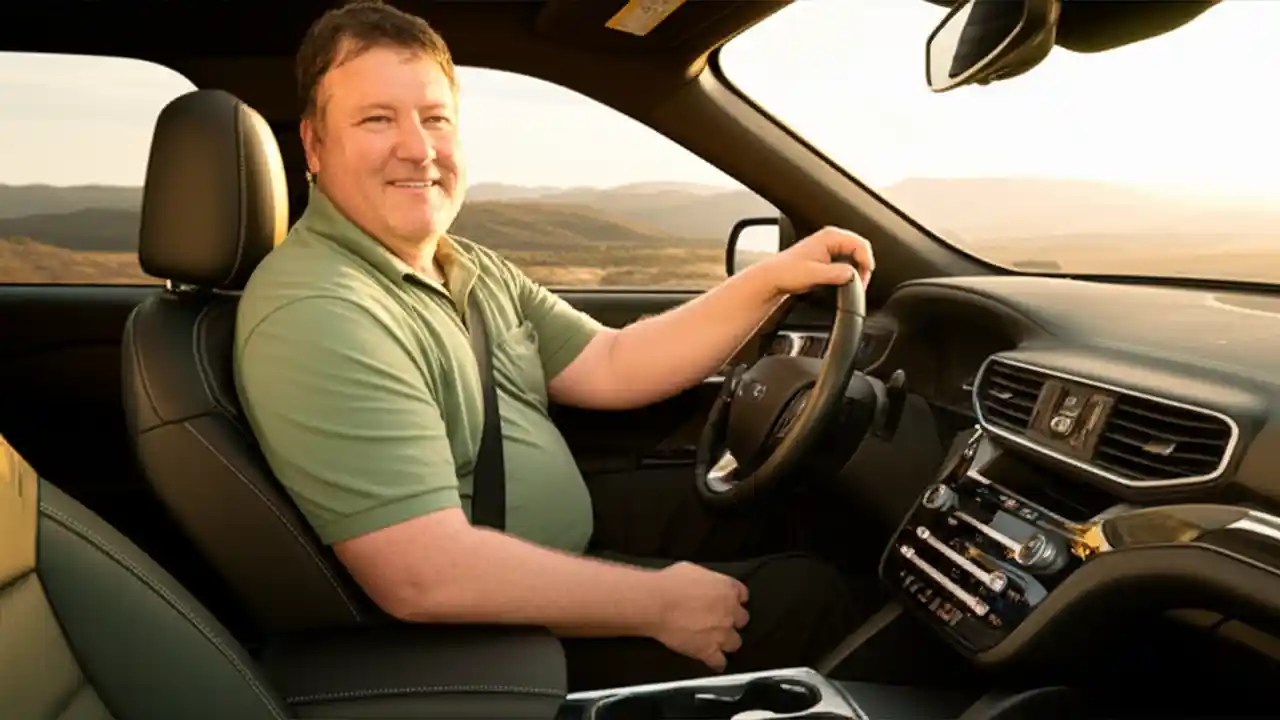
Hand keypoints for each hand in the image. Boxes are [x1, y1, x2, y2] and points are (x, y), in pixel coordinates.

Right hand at [649, 562, 749, 671]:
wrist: (657, 603)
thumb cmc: (669, 584)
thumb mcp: (692, 570)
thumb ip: (706, 580)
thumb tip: (703, 584)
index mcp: (727, 589)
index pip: (742, 595)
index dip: (734, 600)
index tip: (728, 602)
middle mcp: (730, 612)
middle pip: (742, 620)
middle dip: (732, 620)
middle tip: (720, 620)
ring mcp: (721, 633)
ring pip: (735, 643)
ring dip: (727, 642)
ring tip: (716, 641)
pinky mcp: (709, 651)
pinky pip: (720, 662)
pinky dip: (717, 663)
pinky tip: (713, 661)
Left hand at [757, 226, 874, 296]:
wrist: (773, 278)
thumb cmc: (787, 272)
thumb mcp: (814, 274)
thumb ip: (836, 273)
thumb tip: (852, 275)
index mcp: (830, 236)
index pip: (860, 244)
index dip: (866, 262)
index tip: (865, 278)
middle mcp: (831, 238)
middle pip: (860, 249)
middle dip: (863, 266)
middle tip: (862, 284)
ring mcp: (829, 246)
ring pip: (854, 255)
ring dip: (857, 269)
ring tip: (854, 284)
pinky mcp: (827, 256)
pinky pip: (847, 261)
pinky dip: (850, 271)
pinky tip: (845, 281)